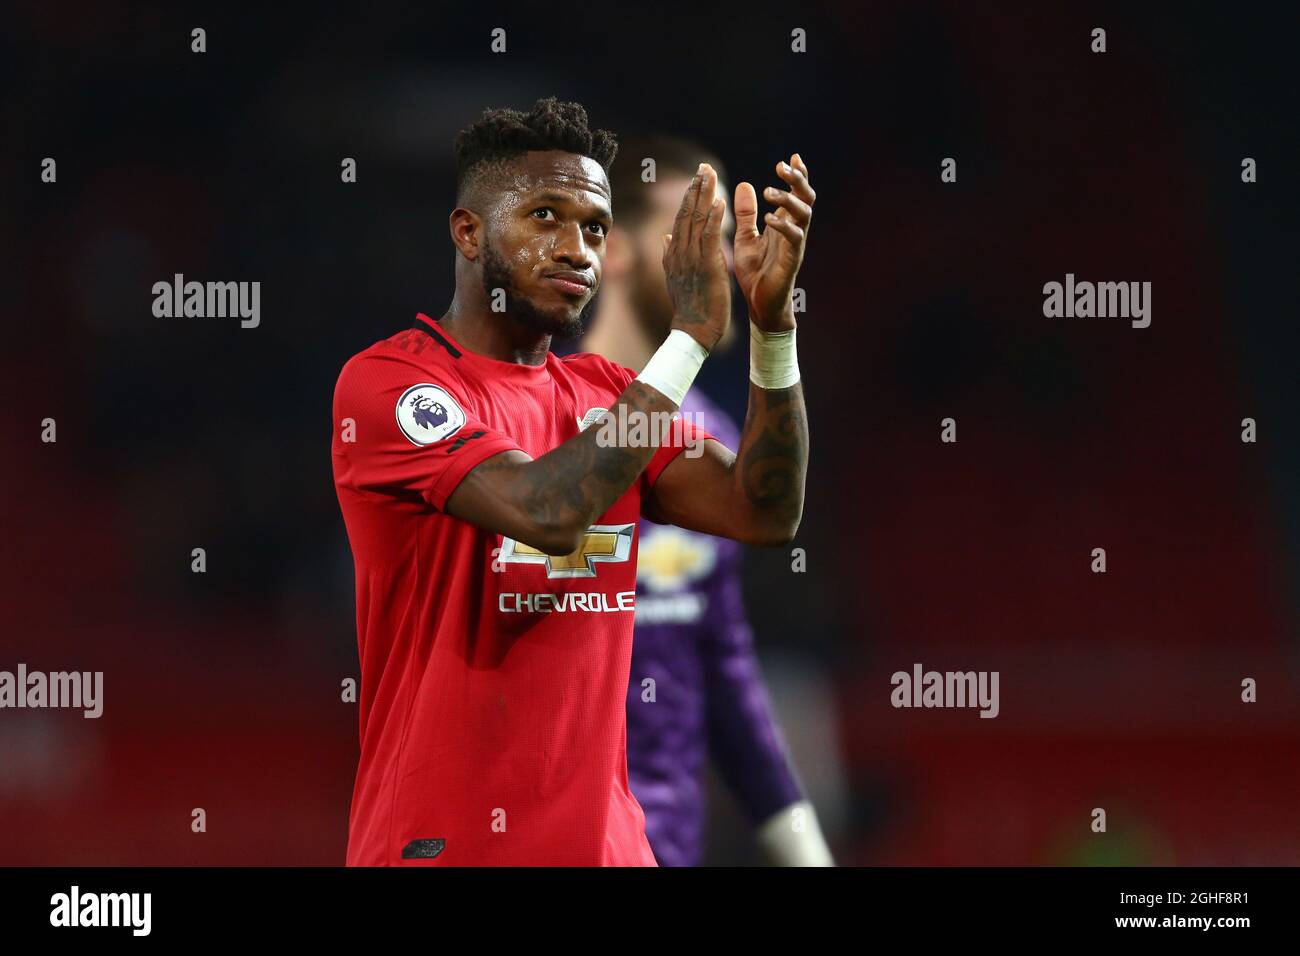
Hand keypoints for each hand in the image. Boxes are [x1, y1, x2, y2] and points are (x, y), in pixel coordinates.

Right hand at [662, 163, 731, 351]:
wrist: (694, 329)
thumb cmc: (689, 306)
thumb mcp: (675, 277)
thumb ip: (669, 255)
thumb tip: (664, 237)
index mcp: (674, 253)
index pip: (681, 218)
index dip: (689, 196)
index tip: (697, 177)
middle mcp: (680, 251)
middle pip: (687, 212)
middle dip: (696, 188)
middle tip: (704, 166)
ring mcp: (692, 257)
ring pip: (698, 219)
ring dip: (705, 195)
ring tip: (710, 174)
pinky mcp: (708, 265)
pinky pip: (710, 236)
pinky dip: (715, 218)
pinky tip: (720, 201)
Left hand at [733, 153, 814, 331]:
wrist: (759, 306)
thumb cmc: (755, 273)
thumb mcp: (745, 237)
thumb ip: (746, 214)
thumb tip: (743, 184)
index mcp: (784, 224)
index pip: (796, 194)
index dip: (797, 176)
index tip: (793, 157)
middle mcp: (794, 231)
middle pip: (806, 198)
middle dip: (798, 180)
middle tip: (783, 166)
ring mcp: (795, 245)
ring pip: (804, 215)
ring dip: (788, 200)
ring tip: (770, 191)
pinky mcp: (791, 261)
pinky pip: (794, 239)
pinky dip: (783, 226)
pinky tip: (768, 219)